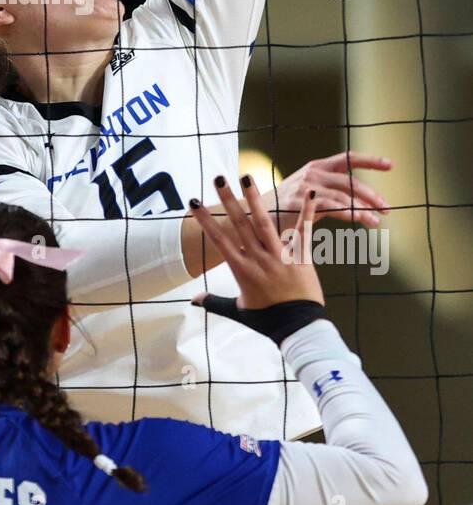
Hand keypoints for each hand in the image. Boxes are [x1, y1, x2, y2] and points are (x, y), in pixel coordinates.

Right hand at [192, 177, 323, 311]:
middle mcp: (258, 259)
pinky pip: (304, 230)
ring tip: (247, 177)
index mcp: (241, 269)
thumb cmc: (268, 320)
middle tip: (219, 178)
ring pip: (265, 222)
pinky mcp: (301, 256)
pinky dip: (308, 210)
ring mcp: (280, 256)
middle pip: (239, 224)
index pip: (219, 239)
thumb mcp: (238, 310)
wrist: (298, 327)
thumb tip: (193, 300)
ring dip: (256, 198)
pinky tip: (311, 191)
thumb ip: (214, 302)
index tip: (194, 202)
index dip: (206, 220)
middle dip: (229, 200)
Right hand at [263, 151, 391, 229]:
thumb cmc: (287, 207)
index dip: (370, 161)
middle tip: (388, 208)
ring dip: (363, 209)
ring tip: (377, 221)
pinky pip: (331, 207)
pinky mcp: (300, 201)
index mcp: (318, 166)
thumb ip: (332, 191)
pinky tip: (361, 221)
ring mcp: (306, 186)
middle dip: (372, 195)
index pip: (349, 158)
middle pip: (350, 180)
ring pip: (343, 196)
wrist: (256, 216)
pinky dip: (349, 214)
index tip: (391, 165)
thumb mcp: (310, 194)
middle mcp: (313, 172)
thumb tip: (361, 200)